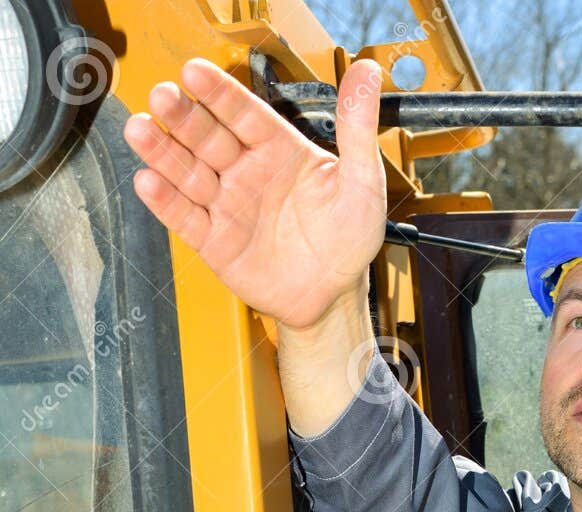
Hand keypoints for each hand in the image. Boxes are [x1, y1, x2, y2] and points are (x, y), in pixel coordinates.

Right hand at [123, 57, 385, 329]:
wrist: (335, 296)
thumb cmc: (350, 237)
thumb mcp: (363, 181)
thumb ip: (357, 127)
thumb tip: (367, 72)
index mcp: (278, 149)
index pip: (244, 113)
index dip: (220, 94)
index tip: (195, 72)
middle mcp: (246, 171)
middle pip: (208, 137)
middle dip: (183, 117)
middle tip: (163, 96)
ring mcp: (227, 205)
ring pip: (189, 173)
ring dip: (163, 152)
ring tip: (140, 129)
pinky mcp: (215, 242)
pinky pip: (186, 219)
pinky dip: (165, 201)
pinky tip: (147, 181)